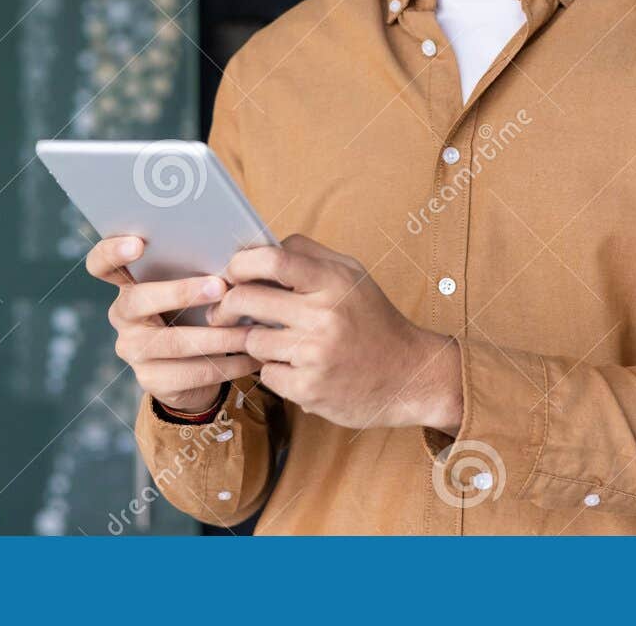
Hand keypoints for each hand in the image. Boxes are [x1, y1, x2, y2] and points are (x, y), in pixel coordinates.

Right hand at [87, 234, 260, 412]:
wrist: (194, 369)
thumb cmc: (199, 311)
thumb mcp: (195, 287)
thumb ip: (201, 269)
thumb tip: (241, 252)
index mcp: (128, 284)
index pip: (102, 265)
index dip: (112, 252)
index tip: (139, 243)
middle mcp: (123, 316)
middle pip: (138, 300)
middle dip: (181, 292)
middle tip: (221, 288)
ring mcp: (132, 350)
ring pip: (173, 342)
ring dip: (218, 336)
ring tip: (251, 332)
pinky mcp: (150, 380)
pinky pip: (190, 373)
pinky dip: (227, 365)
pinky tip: (251, 358)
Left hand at [209, 234, 462, 432]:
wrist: (410, 376)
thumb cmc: (375, 322)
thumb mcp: (352, 276)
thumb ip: (308, 255)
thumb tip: (260, 246)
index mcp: (334, 282)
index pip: (273, 260)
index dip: (240, 263)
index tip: (231, 273)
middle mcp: (325, 316)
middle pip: (248, 300)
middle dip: (229, 305)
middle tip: (225, 310)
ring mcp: (316, 355)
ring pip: (252, 340)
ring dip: (256, 341)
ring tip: (277, 342)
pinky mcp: (309, 389)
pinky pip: (266, 374)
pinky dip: (274, 371)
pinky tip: (295, 368)